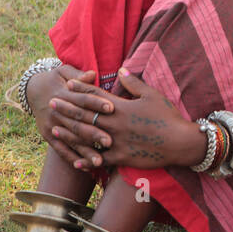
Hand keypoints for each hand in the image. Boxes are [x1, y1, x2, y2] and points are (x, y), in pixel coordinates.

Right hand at [29, 67, 113, 168]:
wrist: (32, 89)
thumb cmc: (56, 79)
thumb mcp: (64, 71)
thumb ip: (78, 75)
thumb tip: (92, 74)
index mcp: (63, 94)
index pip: (82, 99)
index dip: (96, 103)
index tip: (112, 108)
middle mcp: (57, 111)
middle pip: (77, 123)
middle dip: (93, 133)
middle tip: (110, 142)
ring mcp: (51, 125)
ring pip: (71, 140)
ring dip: (85, 151)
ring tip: (99, 161)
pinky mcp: (47, 136)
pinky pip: (60, 150)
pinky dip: (72, 159)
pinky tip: (85, 168)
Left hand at [51, 67, 205, 169]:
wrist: (180, 142)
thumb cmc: (168, 116)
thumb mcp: (152, 95)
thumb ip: (134, 83)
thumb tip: (121, 70)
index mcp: (122, 107)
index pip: (96, 95)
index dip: (81, 88)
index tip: (68, 84)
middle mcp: (116, 124)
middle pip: (86, 115)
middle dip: (68, 108)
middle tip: (52, 103)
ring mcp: (118, 142)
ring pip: (89, 138)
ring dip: (70, 133)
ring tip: (56, 129)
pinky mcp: (123, 157)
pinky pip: (101, 160)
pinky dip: (88, 160)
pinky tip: (75, 161)